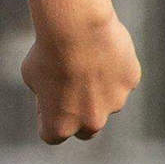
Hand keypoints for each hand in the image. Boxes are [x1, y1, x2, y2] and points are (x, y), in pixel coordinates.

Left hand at [26, 8, 138, 143]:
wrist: (76, 28)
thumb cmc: (47, 51)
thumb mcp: (33, 78)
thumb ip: (48, 96)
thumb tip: (59, 98)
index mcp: (61, 126)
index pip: (53, 135)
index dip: (47, 118)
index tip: (45, 100)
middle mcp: (91, 122)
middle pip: (87, 129)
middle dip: (80, 116)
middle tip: (71, 91)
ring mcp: (115, 103)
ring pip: (107, 103)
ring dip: (99, 90)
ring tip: (87, 61)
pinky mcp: (131, 82)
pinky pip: (121, 80)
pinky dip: (114, 70)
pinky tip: (103, 51)